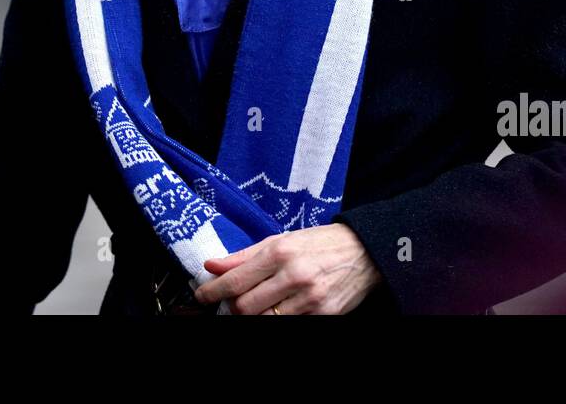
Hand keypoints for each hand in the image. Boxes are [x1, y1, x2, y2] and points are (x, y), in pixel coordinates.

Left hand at [192, 223, 382, 314]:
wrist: (363, 251)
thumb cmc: (319, 243)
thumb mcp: (281, 240)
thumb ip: (244, 255)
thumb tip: (212, 265)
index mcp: (281, 252)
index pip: (236, 280)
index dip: (213, 292)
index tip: (202, 296)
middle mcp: (294, 275)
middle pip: (245, 307)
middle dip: (232, 308)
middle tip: (232, 303)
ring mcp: (309, 299)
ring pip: (264, 321)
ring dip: (254, 316)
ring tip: (256, 306)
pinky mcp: (323, 316)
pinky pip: (289, 325)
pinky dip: (277, 319)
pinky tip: (278, 310)